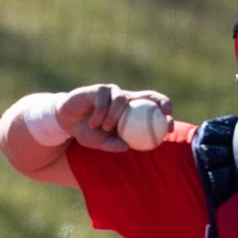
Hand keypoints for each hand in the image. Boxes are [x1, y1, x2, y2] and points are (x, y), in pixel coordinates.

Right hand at [58, 84, 172, 152]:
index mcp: (132, 111)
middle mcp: (126, 99)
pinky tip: (94, 123)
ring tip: (106, 128)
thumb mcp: (100, 143)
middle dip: (159, 102)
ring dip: (116, 115)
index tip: (170, 124)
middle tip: (162, 113)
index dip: (165, 114)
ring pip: (122, 99)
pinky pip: (103, 100)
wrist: (67, 121)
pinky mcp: (98, 89)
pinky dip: (100, 114)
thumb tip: (127, 147)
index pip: (153, 107)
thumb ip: (113, 144)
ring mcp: (112, 93)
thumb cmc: (88, 133)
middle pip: (148, 95)